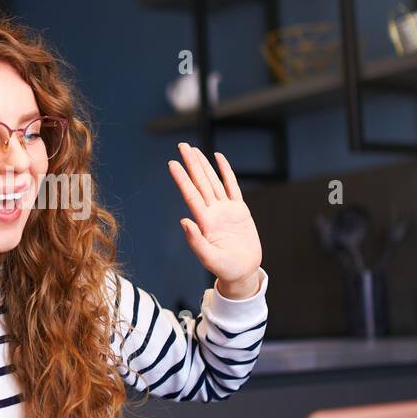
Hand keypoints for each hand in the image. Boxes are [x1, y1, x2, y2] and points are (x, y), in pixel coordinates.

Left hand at [168, 143, 261, 291]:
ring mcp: (226, 210)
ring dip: (203, 165)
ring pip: (213, 181)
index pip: (191, 195)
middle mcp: (213, 212)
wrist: (243, 271)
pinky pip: (232, 187)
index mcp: (205, 222)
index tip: (172, 163)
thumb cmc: (226, 268)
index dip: (182, 179)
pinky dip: (226, 172)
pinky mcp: (239, 210)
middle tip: (182, 146)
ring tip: (193, 150)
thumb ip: (196, 242)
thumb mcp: (209, 259)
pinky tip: (218, 158)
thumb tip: (184, 221)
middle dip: (191, 164)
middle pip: (200, 183)